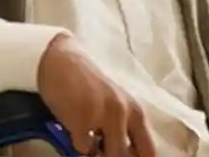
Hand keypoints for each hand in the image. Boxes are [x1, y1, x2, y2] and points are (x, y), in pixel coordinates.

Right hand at [37, 34, 155, 156]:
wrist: (60, 61)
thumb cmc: (87, 85)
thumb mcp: (114, 105)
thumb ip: (125, 129)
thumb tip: (126, 154)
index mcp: (135, 111)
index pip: (148, 151)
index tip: (123, 155)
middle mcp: (123, 113)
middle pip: (125, 156)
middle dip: (111, 155)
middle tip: (100, 148)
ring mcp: (102, 116)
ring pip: (106, 155)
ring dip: (95, 152)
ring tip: (88, 137)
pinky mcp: (81, 120)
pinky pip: (83, 148)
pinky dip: (78, 142)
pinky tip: (74, 126)